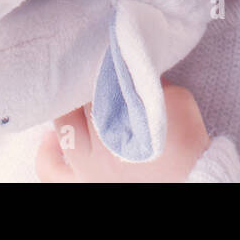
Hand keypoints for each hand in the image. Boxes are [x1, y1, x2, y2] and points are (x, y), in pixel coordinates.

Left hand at [36, 78, 210, 181]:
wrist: (193, 183)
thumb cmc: (186, 146)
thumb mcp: (178, 102)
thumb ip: (152, 82)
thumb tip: (136, 64)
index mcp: (122, 114)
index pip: (98, 80)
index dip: (99, 67)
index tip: (102, 57)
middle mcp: (98, 139)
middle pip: (78, 102)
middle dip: (83, 87)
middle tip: (89, 78)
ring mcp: (86, 166)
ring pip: (62, 129)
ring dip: (65, 112)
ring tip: (72, 101)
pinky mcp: (81, 183)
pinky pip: (50, 171)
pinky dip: (46, 154)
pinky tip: (50, 140)